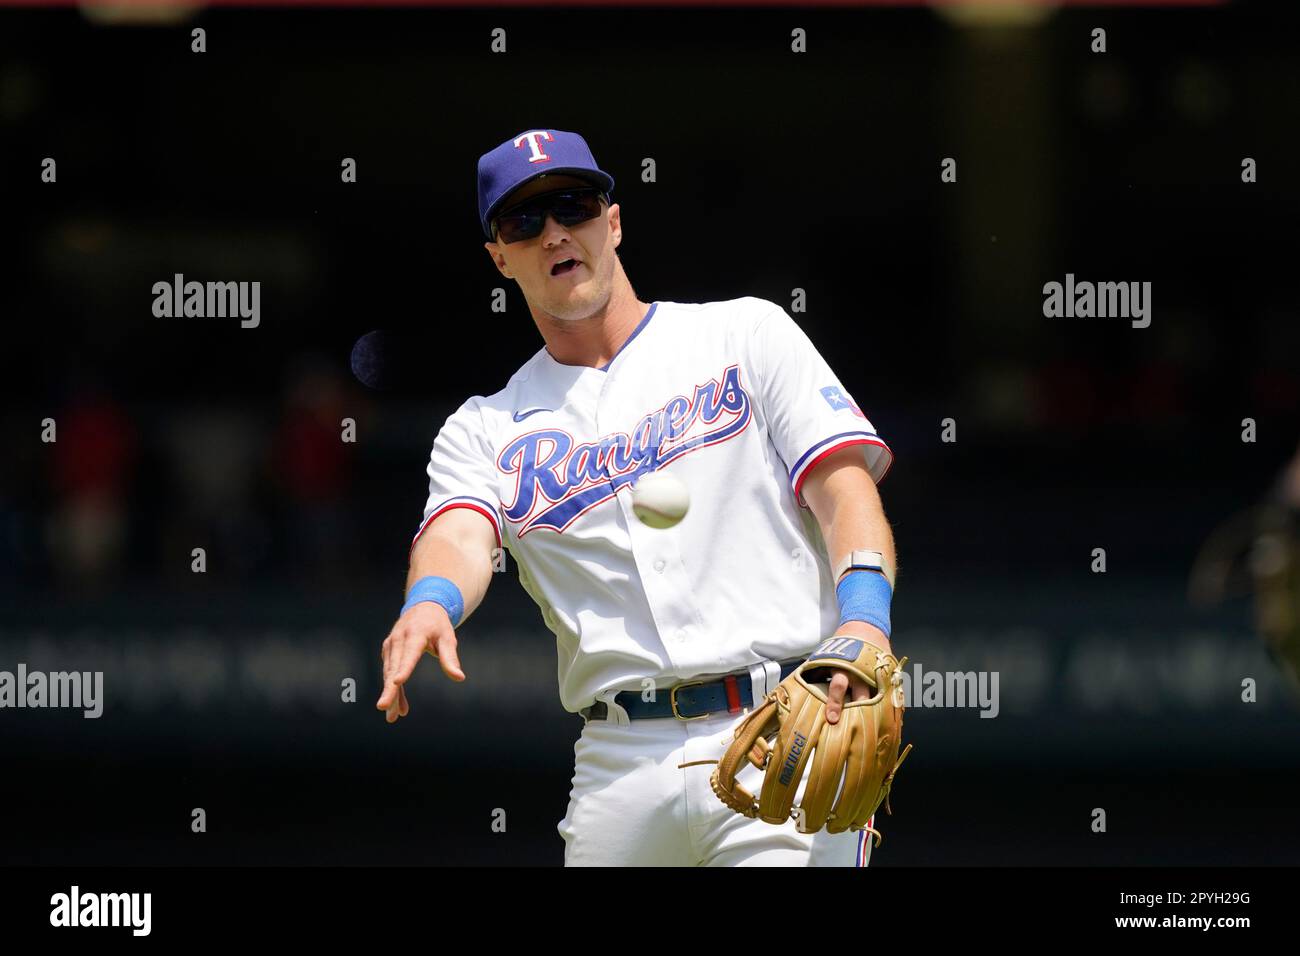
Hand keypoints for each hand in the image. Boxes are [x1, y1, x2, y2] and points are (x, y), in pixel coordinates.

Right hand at [376, 602, 464, 723]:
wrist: (422, 607)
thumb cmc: (438, 625)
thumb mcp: (448, 638)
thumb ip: (450, 658)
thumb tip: (459, 678)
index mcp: (415, 634)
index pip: (409, 654)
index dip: (403, 668)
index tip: (397, 682)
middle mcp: (399, 639)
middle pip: (393, 668)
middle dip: (389, 689)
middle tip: (384, 708)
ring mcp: (391, 645)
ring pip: (389, 673)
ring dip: (390, 695)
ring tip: (392, 717)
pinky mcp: (388, 651)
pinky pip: (389, 672)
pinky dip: (394, 690)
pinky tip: (400, 707)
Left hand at [824, 621, 891, 725]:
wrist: (867, 626)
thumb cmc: (844, 642)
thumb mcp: (828, 654)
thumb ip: (819, 670)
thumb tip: (804, 685)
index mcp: (844, 667)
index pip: (838, 688)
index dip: (834, 704)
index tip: (831, 719)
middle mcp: (861, 673)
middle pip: (860, 696)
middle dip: (857, 713)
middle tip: (855, 728)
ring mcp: (876, 675)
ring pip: (877, 698)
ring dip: (874, 712)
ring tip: (875, 727)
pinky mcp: (888, 675)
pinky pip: (890, 694)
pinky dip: (889, 706)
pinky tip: (890, 719)